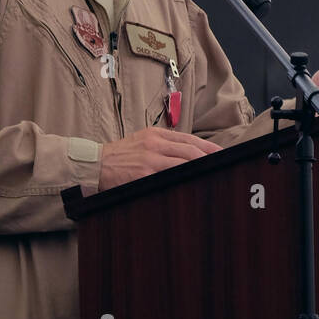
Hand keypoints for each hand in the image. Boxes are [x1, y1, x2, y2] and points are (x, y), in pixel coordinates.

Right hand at [97, 127, 219, 191]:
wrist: (97, 164)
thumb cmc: (119, 156)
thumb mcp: (141, 141)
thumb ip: (161, 145)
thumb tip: (185, 154)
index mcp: (154, 134)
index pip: (187, 138)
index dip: (206, 146)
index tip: (219, 152)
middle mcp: (154, 143)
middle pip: (189, 149)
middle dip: (208, 157)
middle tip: (222, 164)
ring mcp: (150, 158)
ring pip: (183, 161)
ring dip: (200, 168)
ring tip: (212, 174)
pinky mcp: (145, 173)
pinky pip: (170, 176)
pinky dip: (183, 179)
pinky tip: (192, 184)